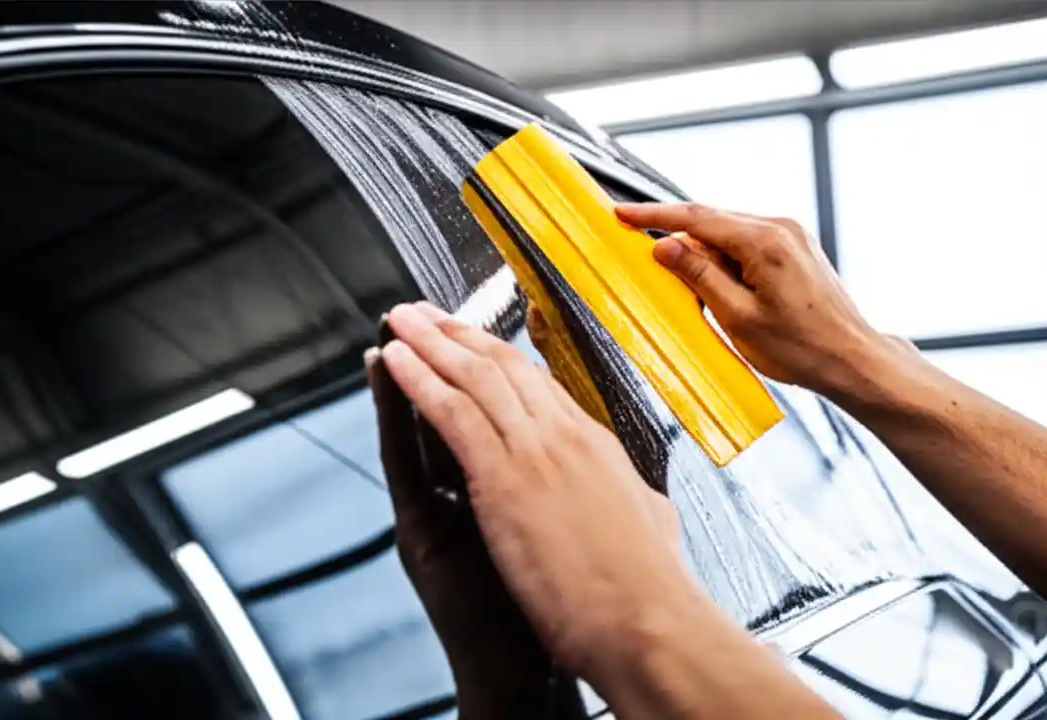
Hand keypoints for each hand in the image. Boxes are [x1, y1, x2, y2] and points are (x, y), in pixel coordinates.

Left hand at [377, 302, 701, 690]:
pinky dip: (418, 382)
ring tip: (399, 320)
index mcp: (597, 447)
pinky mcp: (504, 479)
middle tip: (427, 314)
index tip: (475, 345)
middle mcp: (566, 436)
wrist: (648, 623)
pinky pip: (451, 414)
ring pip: (472, 378)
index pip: (541, 388)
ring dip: (429, 344)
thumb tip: (643, 501)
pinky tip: (393, 362)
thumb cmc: (653, 590)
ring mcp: (535, 452)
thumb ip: (635, 502)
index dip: (500, 361)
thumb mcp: (652, 525)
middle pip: (503, 367)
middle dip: (459, 335)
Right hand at [616, 202, 895, 399]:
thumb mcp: (738, 317)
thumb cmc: (801, 347)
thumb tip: (665, 246)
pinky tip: (721, 290)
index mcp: (764, 242)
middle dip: (679, 241)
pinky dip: (726, 261)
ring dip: (705, 257)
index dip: (654, 215)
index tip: (623, 215)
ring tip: (698, 296)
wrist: (851, 359)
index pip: (696, 217)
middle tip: (650, 263)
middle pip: (712, 222)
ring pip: (729, 234)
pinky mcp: (795, 249)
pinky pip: (747, 245)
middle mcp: (780, 228)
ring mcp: (791, 236)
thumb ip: (699, 277)